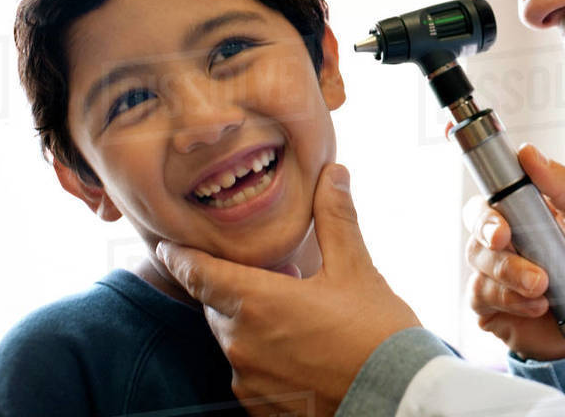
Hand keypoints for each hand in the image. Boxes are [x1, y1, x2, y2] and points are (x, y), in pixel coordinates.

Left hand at [158, 164, 419, 415]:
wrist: (397, 400)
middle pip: (218, 305)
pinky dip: (265, 358)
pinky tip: (302, 353)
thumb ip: (336, 218)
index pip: (198, 273)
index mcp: (257, 302)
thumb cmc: (377, 335)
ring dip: (252, 324)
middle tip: (276, 279)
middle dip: (237, 289)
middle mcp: (241, 344)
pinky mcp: (260, 408)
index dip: (180, 257)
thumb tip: (333, 172)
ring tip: (299, 318)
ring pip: (233, 340)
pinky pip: (249, 374)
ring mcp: (248, 381)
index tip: (167, 246)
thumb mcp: (357, 269)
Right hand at [463, 144, 564, 360]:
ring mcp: (494, 270)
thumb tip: (528, 152)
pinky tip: (537, 305)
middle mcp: (506, 235)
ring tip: (544, 286)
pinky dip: (509, 299)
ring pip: (477, 257)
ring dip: (509, 271)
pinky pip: (480, 293)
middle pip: (475, 217)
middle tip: (506, 238)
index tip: (482, 177)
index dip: (480, 170)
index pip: (494, 185)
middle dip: (487, 226)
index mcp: (528, 208)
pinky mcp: (489, 304)